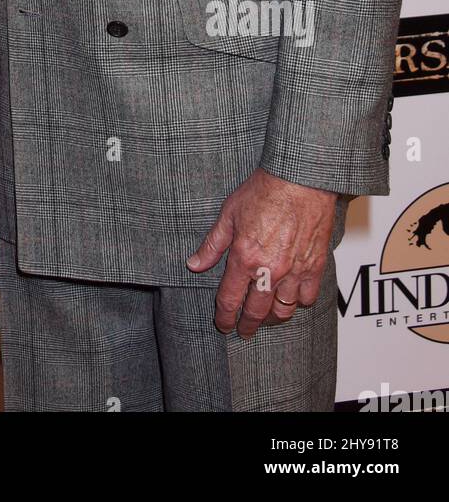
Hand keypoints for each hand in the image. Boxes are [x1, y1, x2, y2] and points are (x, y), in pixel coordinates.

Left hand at [186, 169, 336, 337]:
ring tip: (265, 318)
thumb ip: (212, 244)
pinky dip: (298, 302)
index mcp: (244, 257)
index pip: (230, 300)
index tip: (223, 324)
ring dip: (271, 319)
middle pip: (256, 312)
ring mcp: (294, 271)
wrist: (300, 179)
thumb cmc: (264, 191)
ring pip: (283, 311)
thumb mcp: (229, 214)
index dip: (224, 317)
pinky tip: (291, 298)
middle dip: (247, 325)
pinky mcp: (315, 267)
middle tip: (243, 330)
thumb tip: (194, 264)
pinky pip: (307, 298)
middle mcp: (270, 270)